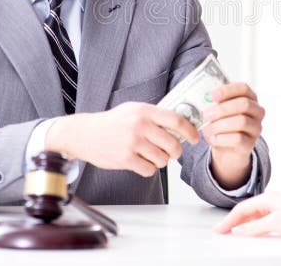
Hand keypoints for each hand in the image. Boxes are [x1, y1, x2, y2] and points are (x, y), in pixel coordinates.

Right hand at [46, 102, 199, 177]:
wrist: (84, 133)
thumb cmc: (112, 122)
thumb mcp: (133, 110)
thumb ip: (155, 116)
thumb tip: (181, 124)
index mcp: (144, 111)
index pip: (176, 121)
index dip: (190, 131)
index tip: (195, 138)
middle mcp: (139, 126)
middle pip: (173, 144)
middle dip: (176, 151)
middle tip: (173, 152)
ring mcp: (132, 143)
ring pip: (162, 160)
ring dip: (161, 161)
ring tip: (151, 156)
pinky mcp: (125, 159)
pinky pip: (149, 170)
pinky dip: (148, 169)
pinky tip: (141, 162)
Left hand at [202, 82, 264, 188]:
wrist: (226, 151)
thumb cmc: (221, 125)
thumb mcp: (218, 112)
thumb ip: (215, 103)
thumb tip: (204, 98)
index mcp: (250, 98)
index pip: (244, 88)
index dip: (228, 90)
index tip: (212, 95)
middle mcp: (257, 112)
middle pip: (244, 104)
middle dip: (222, 109)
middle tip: (206, 114)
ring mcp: (256, 128)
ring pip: (241, 122)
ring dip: (220, 125)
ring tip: (207, 129)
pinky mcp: (250, 144)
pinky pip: (238, 139)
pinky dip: (222, 138)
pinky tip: (213, 139)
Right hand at [214, 192, 280, 237]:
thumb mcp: (275, 223)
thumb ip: (255, 227)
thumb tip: (240, 230)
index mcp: (268, 199)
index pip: (241, 209)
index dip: (228, 221)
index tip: (219, 229)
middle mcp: (272, 204)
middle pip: (247, 213)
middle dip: (233, 223)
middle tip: (222, 232)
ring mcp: (279, 211)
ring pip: (255, 219)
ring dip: (244, 226)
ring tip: (233, 235)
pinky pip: (265, 224)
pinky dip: (255, 230)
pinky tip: (254, 236)